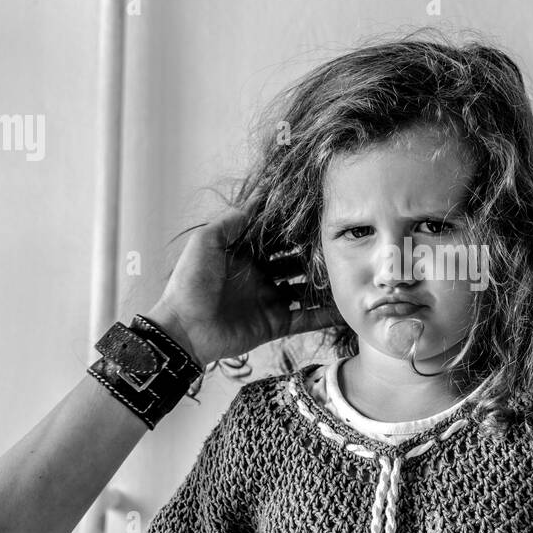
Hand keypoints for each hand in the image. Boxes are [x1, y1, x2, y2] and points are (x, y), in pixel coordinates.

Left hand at [145, 204, 345, 363]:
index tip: (316, 214)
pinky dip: (325, 316)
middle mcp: (260, 276)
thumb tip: (257, 201)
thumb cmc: (189, 285)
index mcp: (244, 255)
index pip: (275, 237)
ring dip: (324, 282)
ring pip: (305, 288)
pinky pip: (306, 319)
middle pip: (295, 261)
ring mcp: (270, 300)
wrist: (183, 331)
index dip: (293, 227)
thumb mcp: (205, 243)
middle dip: (314, 253)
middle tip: (340, 242)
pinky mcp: (276, 323)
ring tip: (349, 271)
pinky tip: (346, 308)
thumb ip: (230, 222)